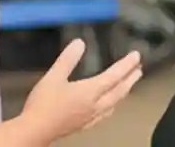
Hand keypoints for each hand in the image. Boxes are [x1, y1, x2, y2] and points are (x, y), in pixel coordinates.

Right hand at [17, 39, 142, 143]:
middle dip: (130, 79)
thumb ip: (67, 60)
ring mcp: (90, 117)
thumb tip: (79, 43)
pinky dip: (112, 105)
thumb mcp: (53, 77)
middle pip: (119, 91)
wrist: (35, 131)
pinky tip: (109, 107)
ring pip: (114, 104)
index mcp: (90, 92)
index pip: (114, 76)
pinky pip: (105, 114)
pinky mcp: (84, 125)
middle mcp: (95, 105)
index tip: (136, 56)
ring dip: (123, 92)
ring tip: (128, 86)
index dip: (126, 65)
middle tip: (139, 69)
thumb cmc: (44, 104)